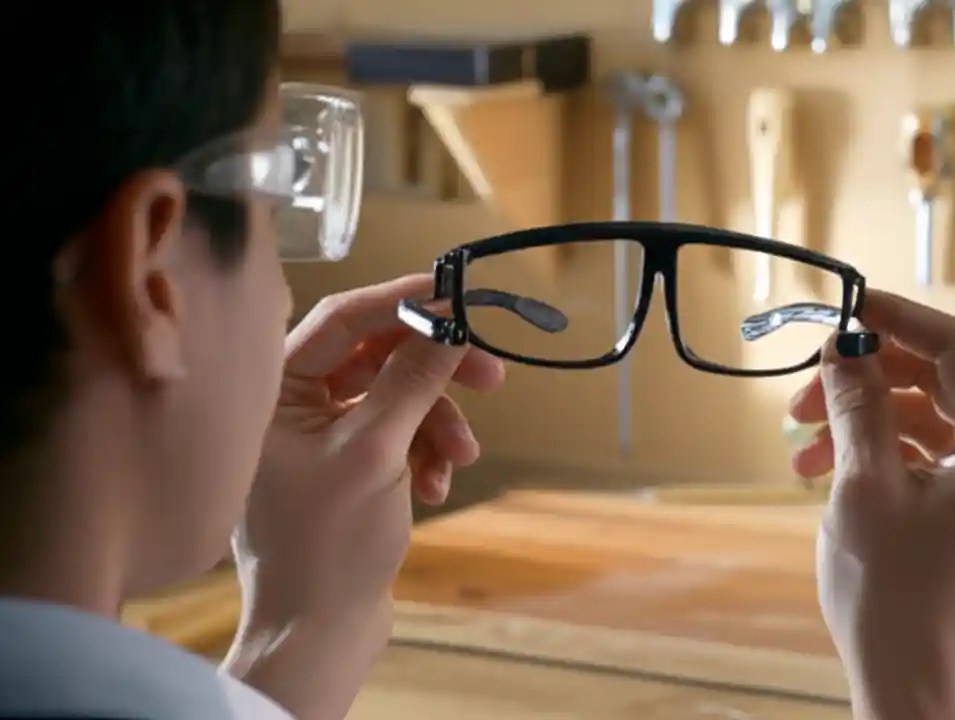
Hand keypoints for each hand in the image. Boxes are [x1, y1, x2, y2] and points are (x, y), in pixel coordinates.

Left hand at [224, 275, 503, 717]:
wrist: (317, 629)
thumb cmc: (327, 546)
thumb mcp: (376, 452)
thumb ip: (412, 379)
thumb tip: (450, 320)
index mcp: (275, 390)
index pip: (345, 317)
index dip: (405, 298)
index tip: (460, 291)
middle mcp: (292, 402)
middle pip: (379, 355)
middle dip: (437, 371)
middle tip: (493, 376)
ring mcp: (319, 433)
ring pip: (397, 396)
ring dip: (438, 423)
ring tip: (458, 460)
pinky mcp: (346, 461)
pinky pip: (398, 432)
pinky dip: (425, 451)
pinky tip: (434, 487)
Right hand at [788, 291, 954, 719]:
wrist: (912, 687)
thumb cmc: (894, 597)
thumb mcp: (864, 488)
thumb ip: (857, 406)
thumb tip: (844, 344)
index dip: (899, 317)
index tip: (845, 304)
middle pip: (941, 382)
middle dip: (868, 377)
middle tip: (804, 387)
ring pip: (927, 420)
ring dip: (862, 419)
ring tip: (800, 441)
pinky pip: (927, 458)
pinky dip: (876, 453)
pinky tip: (821, 469)